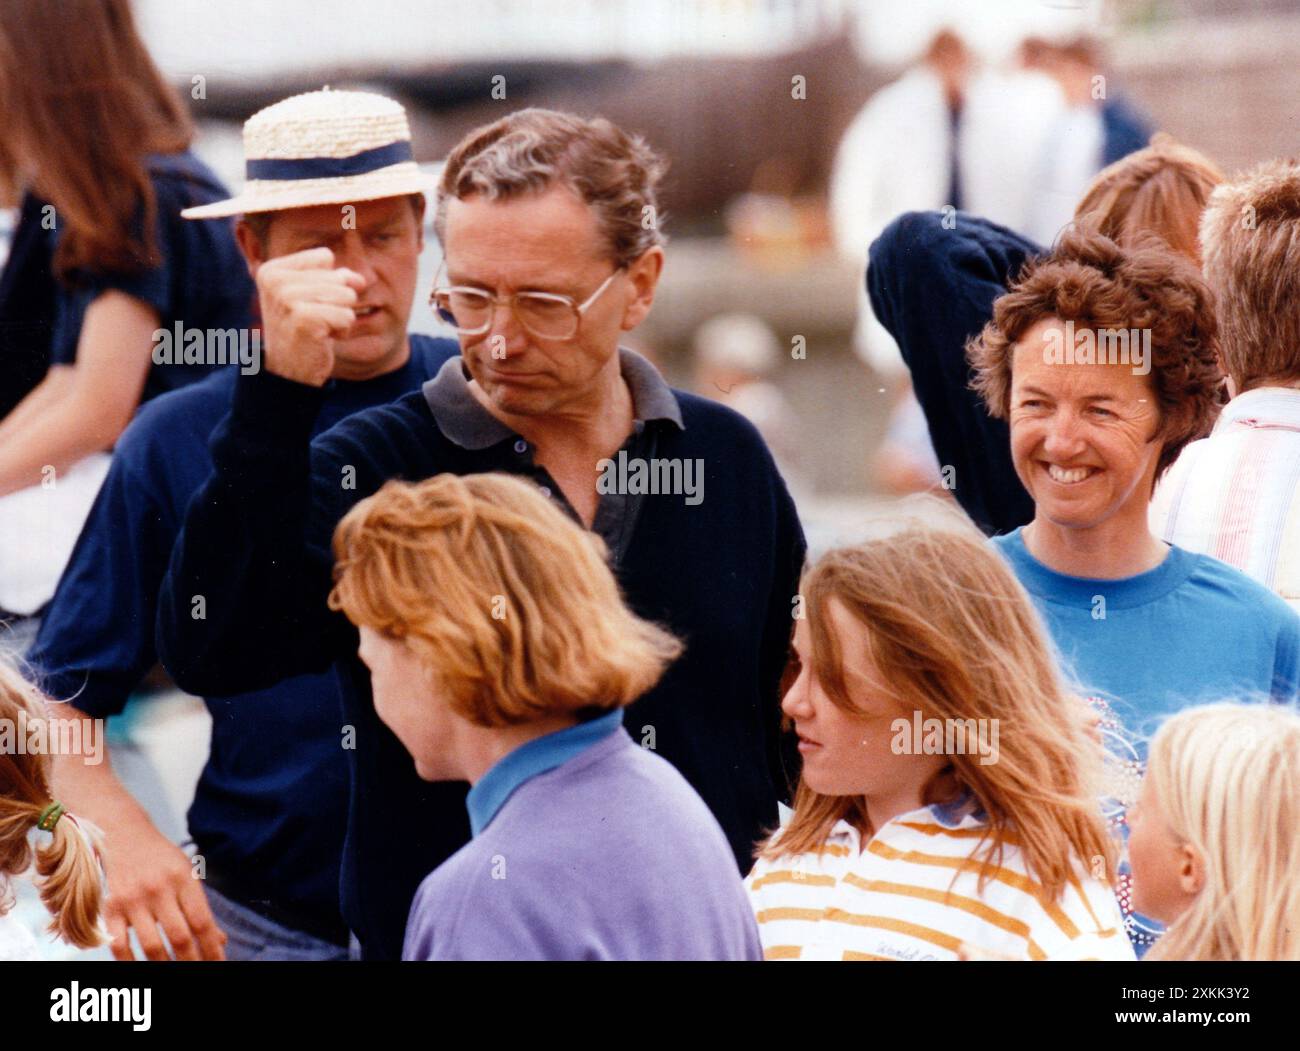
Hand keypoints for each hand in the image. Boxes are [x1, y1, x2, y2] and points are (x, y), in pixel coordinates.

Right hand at [101, 821, 226, 960]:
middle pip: (180, 937)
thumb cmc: (159, 858)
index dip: (212, 948)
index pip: (202, 922)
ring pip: (152, 946)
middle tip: (199, 972)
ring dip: (166, 967)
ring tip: (176, 975)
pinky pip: (120, 945)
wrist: (120, 833)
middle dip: (192, 961)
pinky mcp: (109, 908)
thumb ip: (200, 907)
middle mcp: (159, 889)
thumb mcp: (186, 873)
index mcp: (183, 879)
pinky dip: (132, 963)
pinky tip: (142, 970)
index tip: (220, 964)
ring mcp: (132, 900)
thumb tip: (220, 941)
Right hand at [256, 247, 364, 385]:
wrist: (290, 371)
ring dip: (341, 316)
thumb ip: (336, 277)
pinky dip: (342, 331)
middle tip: (314, 320)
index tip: (308, 303)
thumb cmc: (304, 330)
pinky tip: (323, 339)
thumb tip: (359, 280)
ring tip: (319, 328)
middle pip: (338, 277)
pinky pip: (347, 316)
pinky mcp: (304, 319)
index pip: (324, 257)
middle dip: (336, 302)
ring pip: (346, 295)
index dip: (327, 282)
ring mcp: (287, 299)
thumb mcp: (315, 296)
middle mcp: (275, 281)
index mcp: (272, 270)